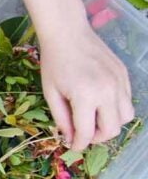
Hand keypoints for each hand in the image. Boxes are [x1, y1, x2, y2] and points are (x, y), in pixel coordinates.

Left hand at [39, 20, 133, 149]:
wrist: (67, 32)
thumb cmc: (53, 61)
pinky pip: (127, 101)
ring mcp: (119, 82)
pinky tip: (99, 102)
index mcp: (86, 96)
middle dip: (96, 137)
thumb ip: (62, 118)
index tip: (73, 146)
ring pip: (125, 118)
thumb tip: (70, 139)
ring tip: (93, 119)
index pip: (87, 132)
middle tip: (82, 133)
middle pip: (112, 130)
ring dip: (110, 124)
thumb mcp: (51, 92)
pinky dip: (116, 109)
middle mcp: (108, 91)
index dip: (79, 144)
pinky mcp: (124, 75)